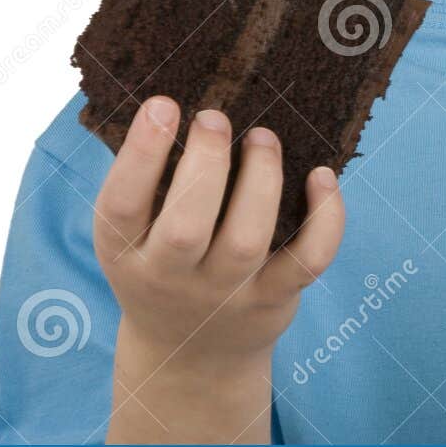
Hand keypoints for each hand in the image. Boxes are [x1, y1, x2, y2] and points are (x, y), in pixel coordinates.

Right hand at [94, 95, 345, 442]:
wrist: (192, 355)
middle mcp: (170, 277)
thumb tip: (190, 91)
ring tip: (264, 136)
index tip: (164, 103)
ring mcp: (225, 294)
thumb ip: (152, 180)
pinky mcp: (274, 299)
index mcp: (125, 250)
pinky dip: (324, 217)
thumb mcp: (135, 234)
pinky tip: (322, 176)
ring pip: (247, 240)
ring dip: (261, 179)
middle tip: (215, 117)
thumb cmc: (163, 263)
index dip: (141, 154)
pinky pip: (307, 259)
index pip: (121, 205)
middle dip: (206, 166)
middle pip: (186, 228)